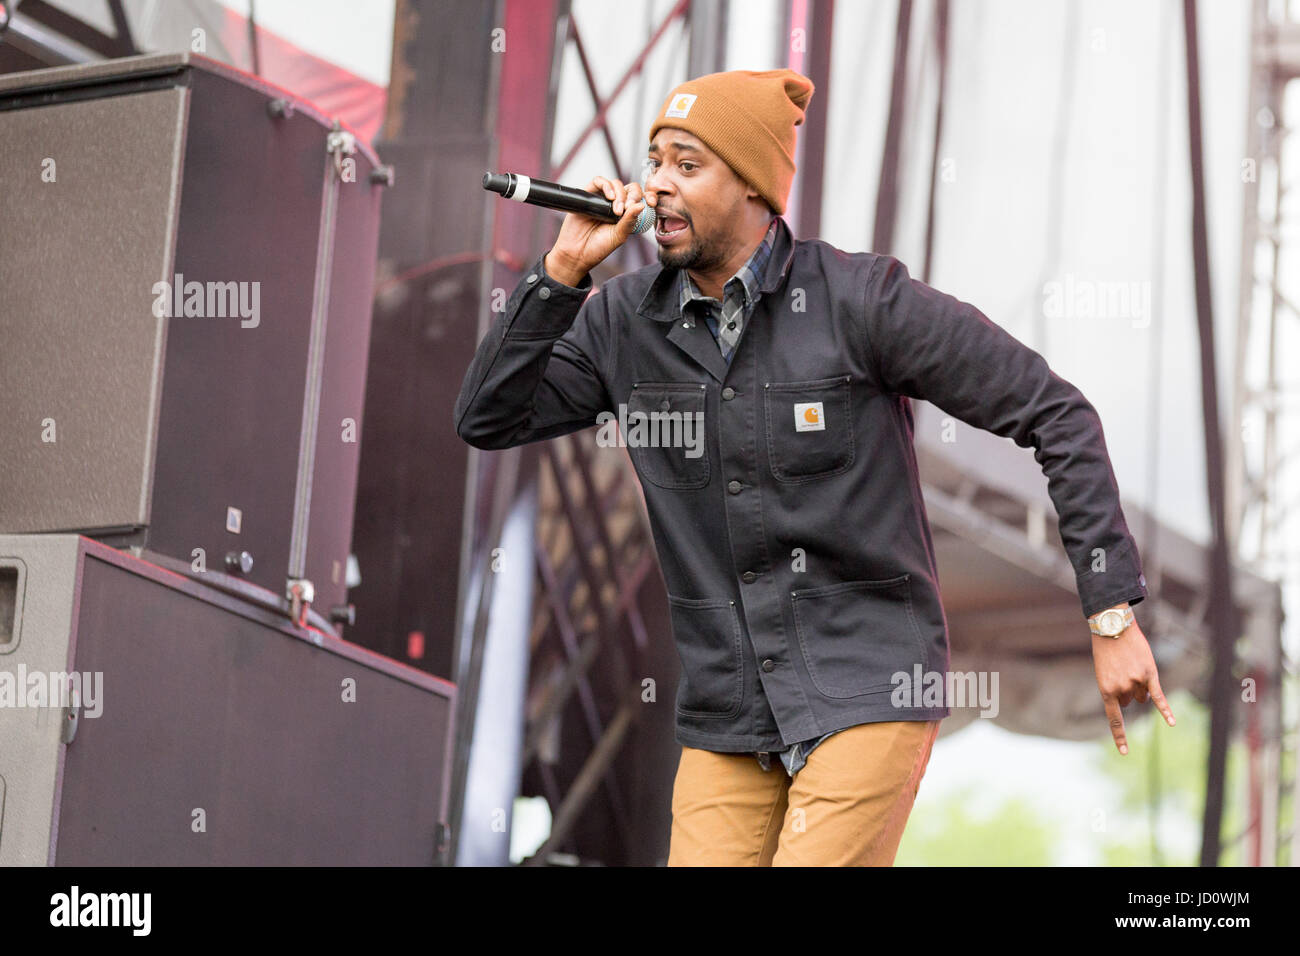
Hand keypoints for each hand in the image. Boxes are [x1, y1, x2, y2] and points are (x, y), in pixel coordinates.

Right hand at [545, 175, 653, 285]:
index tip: (651, 202)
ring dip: (620, 194)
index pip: (642, 198)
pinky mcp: (589, 195)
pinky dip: (606, 185)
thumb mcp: (619, 235)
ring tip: (616, 210)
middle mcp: (616, 204)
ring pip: (616, 184)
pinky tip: (609, 197)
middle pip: (630, 188)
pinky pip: (598, 181)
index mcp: (627, 214)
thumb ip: (630, 221)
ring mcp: (602, 199)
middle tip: (627, 209)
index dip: (648, 196)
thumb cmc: (598, 247)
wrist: (577, 253)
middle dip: (633, 195)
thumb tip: (642, 205)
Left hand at [1091, 614, 1174, 754]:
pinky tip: (1172, 723)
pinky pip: (1159, 696)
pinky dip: (1166, 710)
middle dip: (1127, 691)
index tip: (1124, 752)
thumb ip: (1117, 689)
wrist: (1113, 627)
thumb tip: (1135, 701)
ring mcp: (1136, 682)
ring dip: (1139, 686)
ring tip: (1130, 666)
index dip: (1120, 736)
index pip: (1114, 719)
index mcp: (1106, 690)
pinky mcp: (1149, 674)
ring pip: (1143, 696)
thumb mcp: (1104, 672)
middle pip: (1130, 701)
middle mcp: (1122, 689)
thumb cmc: (1106, 650)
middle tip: (1120, 671)